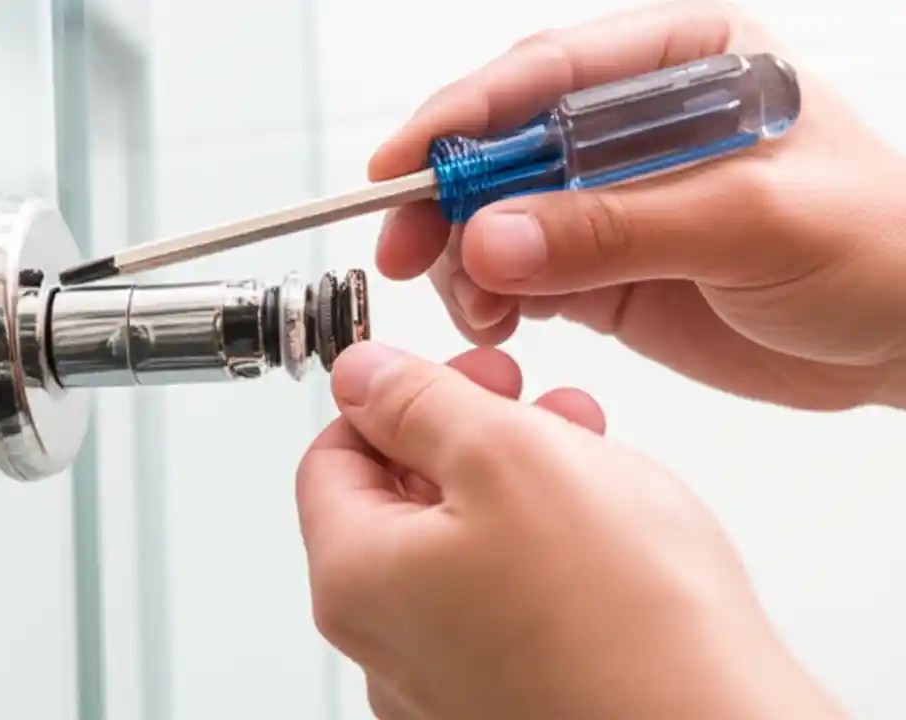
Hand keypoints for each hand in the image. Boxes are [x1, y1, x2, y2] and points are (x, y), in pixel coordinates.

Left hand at [297, 341, 841, 718]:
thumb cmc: (624, 623)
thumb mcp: (506, 456)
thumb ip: (417, 402)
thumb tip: (362, 376)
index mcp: (357, 581)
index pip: (330, 458)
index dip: (391, 399)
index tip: (456, 374)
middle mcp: (389, 646)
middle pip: (399, 502)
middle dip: (466, 431)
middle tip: (530, 400)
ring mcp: (449, 682)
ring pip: (459, 547)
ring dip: (514, 480)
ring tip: (586, 449)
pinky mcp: (513, 700)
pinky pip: (503, 602)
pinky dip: (541, 548)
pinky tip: (600, 526)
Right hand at [372, 0, 905, 410]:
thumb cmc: (876, 248)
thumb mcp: (750, 222)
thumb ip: (615, 227)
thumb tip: (491, 239)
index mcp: (680, 63)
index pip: (546, 72)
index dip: (463, 115)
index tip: (403, 163)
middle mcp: (632, 125)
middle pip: (503, 142)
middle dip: (446, 196)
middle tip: (404, 245)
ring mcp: (612, 197)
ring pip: (498, 213)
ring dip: (464, 258)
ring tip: (477, 307)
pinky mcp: (602, 264)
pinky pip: (520, 272)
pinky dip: (491, 297)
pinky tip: (499, 321)